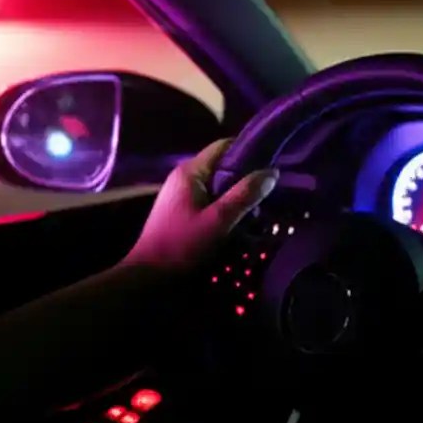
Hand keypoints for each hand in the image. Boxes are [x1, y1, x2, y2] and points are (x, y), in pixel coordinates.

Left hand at [122, 138, 277, 271]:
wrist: (149, 276)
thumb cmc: (181, 245)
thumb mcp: (218, 220)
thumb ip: (245, 195)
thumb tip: (272, 172)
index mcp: (190, 171)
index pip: (224, 146)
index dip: (249, 150)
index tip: (273, 161)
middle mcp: (185, 177)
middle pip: (222, 165)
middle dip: (247, 175)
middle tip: (272, 189)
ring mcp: (182, 194)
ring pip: (218, 184)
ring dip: (238, 193)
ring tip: (262, 206)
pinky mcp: (183, 210)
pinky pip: (211, 199)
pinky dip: (227, 205)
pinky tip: (242, 219)